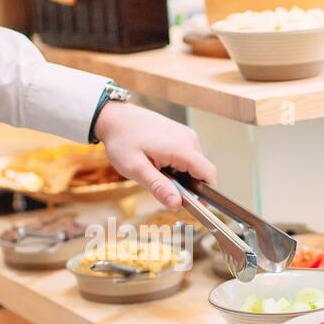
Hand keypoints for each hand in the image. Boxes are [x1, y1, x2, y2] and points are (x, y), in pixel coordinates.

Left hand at [93, 101, 216, 207]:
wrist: (115, 118)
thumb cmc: (122, 141)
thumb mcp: (136, 169)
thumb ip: (158, 187)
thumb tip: (176, 204)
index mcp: (182, 148)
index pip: (208, 174)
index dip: (205, 194)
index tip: (193, 206)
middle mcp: (189, 139)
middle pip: (202, 171)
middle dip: (189, 186)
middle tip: (164, 190)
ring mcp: (186, 135)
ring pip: (194, 165)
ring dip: (182, 176)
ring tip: (157, 174)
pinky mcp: (180, 134)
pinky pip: (187, 156)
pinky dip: (178, 166)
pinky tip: (158, 165)